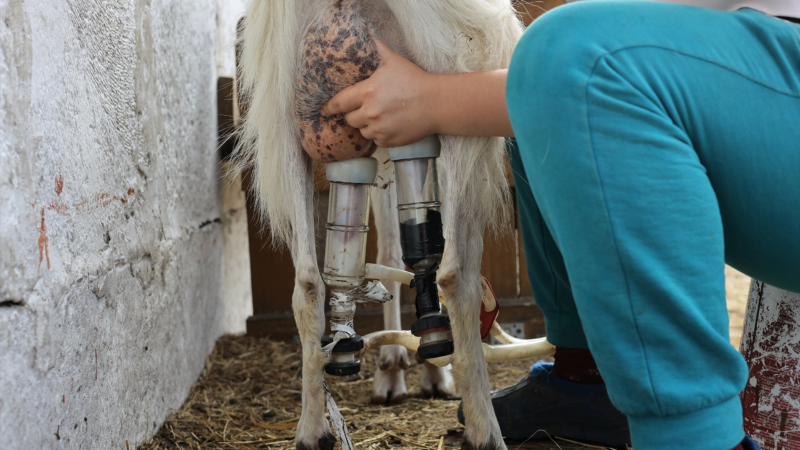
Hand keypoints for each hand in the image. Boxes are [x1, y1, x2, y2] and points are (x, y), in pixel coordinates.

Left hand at [321, 39, 438, 147]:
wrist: (436, 104)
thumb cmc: (415, 81)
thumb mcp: (395, 61)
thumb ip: (378, 50)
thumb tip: (369, 38)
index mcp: (368, 93)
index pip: (339, 103)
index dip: (330, 107)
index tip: (324, 110)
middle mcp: (370, 113)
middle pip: (349, 119)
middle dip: (354, 114)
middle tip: (366, 108)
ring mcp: (379, 129)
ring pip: (362, 131)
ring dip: (367, 125)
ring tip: (381, 116)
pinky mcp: (388, 141)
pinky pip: (376, 140)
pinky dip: (379, 134)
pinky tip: (390, 124)